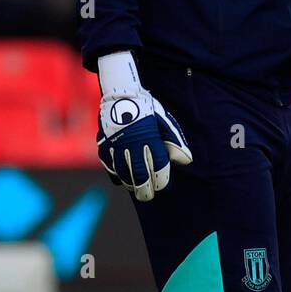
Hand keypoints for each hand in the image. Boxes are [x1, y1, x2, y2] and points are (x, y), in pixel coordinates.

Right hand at [96, 51, 191, 201]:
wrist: (119, 95)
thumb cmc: (147, 109)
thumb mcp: (164, 121)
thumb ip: (175, 141)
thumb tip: (186, 161)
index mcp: (150, 137)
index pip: (158, 166)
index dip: (161, 179)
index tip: (162, 185)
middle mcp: (132, 143)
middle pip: (140, 174)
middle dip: (145, 189)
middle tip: (148, 196)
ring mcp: (115, 145)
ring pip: (123, 173)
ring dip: (131, 184)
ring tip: (137, 190)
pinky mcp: (103, 146)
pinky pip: (109, 166)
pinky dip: (116, 175)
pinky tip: (123, 180)